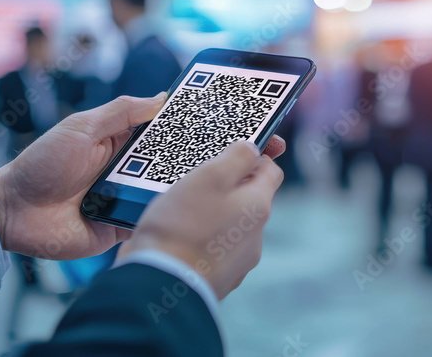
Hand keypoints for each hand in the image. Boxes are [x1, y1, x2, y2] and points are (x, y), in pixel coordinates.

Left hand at [0, 93, 287, 261]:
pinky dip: (185, 215)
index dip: (210, 123)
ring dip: (213, 183)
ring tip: (251, 176)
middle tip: (266, 147)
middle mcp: (138, 167)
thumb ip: (123, 113)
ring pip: (183, 189)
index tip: (244, 116)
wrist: (14, 214)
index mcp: (129, 140)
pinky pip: (162, 217)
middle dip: (226, 152)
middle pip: (190, 159)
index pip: (179, 128)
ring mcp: (136, 196)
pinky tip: (216, 211)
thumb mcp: (82, 127)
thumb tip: (163, 97)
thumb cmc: (43, 163)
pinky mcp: (130, 224)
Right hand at [118, 140, 285, 298]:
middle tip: (196, 181)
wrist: (161, 282)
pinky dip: (201, 241)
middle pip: (248, 200)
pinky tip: (178, 238)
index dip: (254, 157)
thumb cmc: (182, 225)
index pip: (271, 172)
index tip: (233, 152)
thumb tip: (252, 149)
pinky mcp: (218, 279)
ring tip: (180, 212)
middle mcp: (255, 237)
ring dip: (212, 216)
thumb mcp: (210, 175)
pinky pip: (213, 250)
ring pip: (229, 226)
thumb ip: (237, 157)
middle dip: (227, 188)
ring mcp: (238, 262)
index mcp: (258, 207)